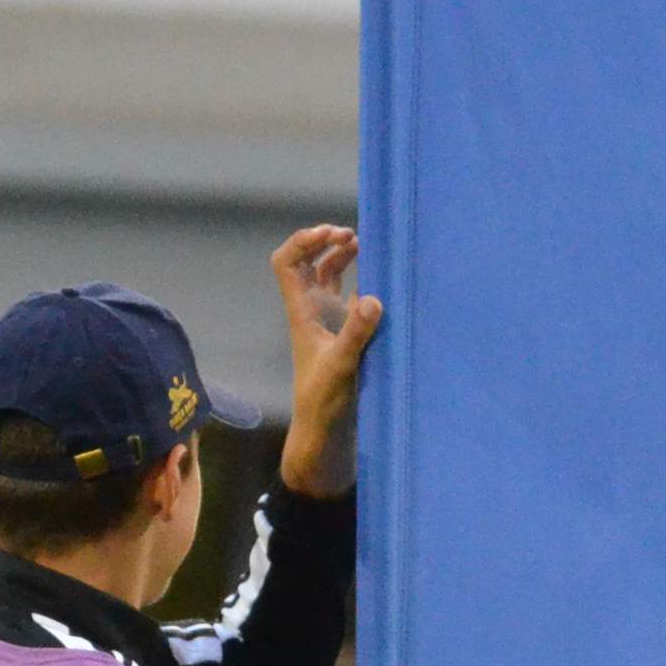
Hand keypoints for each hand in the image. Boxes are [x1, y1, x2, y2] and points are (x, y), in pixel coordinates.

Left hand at [270, 223, 381, 500]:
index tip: (331, 236)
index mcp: (301, 311)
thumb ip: (356, 333)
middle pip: (307, 261)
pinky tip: (379, 280)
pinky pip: (348, 297)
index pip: (287, 263)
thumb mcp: (342, 365)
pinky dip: (361, 281)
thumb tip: (372, 297)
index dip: (304, 241)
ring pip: (328, 276)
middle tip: (352, 235)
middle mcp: (312, 310)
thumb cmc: (324, 401)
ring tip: (363, 244)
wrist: (323, 430)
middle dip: (326, 242)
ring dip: (341, 256)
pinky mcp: (345, 334)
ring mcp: (328, 321)